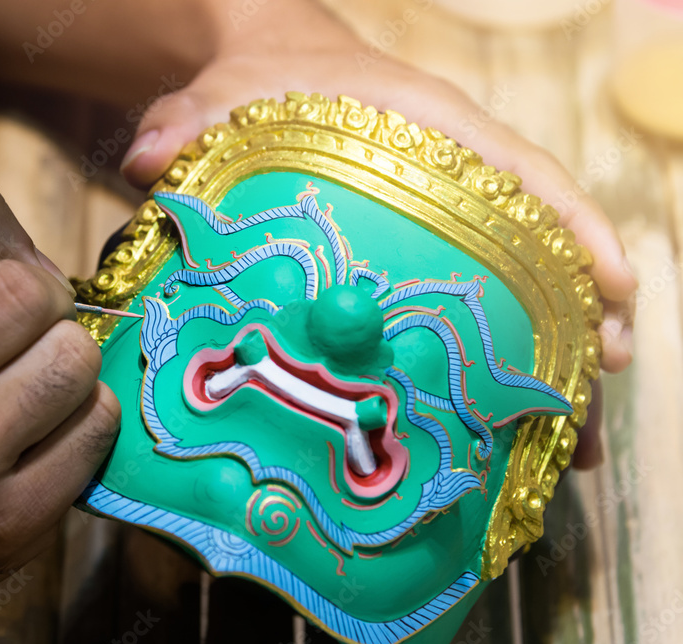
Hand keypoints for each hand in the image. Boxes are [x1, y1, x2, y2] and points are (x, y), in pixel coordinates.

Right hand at [0, 184, 119, 635]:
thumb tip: (36, 248)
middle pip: (29, 287)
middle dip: (34, 297)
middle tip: (13, 328)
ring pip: (76, 354)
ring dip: (62, 358)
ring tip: (24, 382)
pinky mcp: (8, 525)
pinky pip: (99, 423)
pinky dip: (81, 416)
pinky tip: (39, 431)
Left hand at [118, 4, 630, 467]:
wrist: (258, 76)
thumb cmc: (261, 82)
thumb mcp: (227, 95)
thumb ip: (187, 123)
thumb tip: (147, 159)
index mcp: (427, 130)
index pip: (518, 174)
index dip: (573, 233)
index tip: (617, 292)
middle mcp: (448, 183)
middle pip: (533, 255)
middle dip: (574, 326)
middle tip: (593, 400)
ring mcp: (434, 229)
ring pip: (508, 296)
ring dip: (538, 367)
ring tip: (564, 445)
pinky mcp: (410, 263)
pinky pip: (461, 312)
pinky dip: (482, 368)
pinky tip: (487, 428)